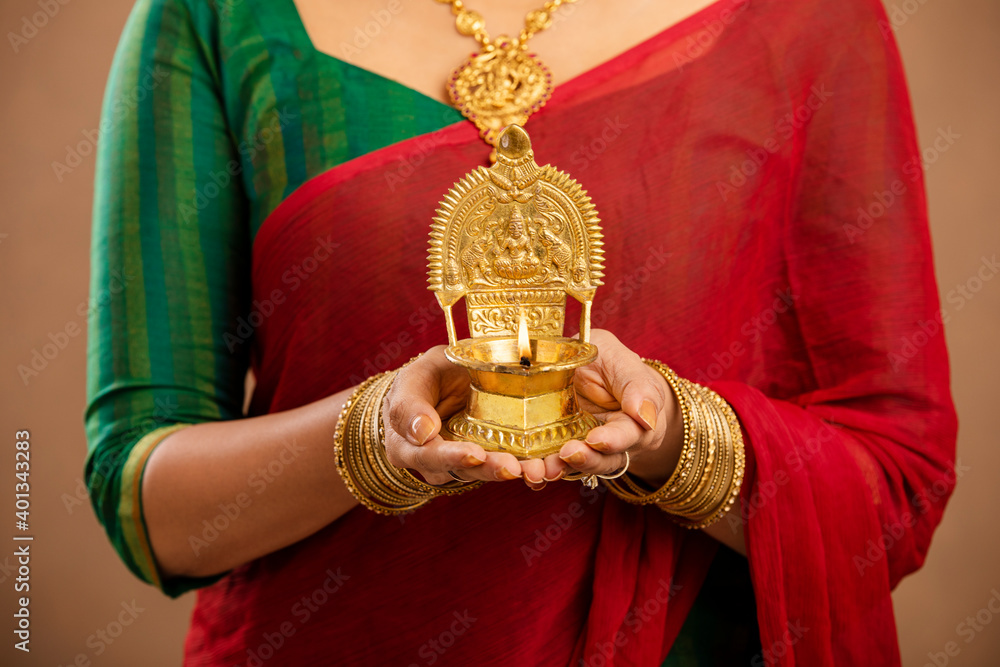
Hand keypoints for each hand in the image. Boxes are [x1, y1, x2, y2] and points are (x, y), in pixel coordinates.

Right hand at [383, 347, 525, 485]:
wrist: (444, 382)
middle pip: (461, 469)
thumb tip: (423, 433)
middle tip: (513, 467)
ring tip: (535, 470)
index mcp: (406, 445)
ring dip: (512, 471)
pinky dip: (524, 467)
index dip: (451, 456)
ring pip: (485, 472)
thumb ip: (409, 404)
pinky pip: (504, 465)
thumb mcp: (413, 378)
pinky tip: (543, 468)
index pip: (427, 455)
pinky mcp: (488, 457)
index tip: (475, 453)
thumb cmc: (424, 378)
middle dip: (489, 469)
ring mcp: (462, 462)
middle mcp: (434, 462)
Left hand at [519, 329, 683, 489]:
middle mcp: (614, 444)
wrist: (586, 369)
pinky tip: (528, 470)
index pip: (629, 434)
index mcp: (636, 422)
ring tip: (543, 468)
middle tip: (568, 453)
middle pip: (604, 460)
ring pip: (578, 468)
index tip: (596, 440)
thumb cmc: (611, 362)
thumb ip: (637, 386)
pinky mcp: (560, 450)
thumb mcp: (622, 362)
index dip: (614, 440)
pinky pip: (553, 465)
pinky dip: (540, 470)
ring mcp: (586, 449)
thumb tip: (645, 416)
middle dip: (586, 460)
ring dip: (560, 469)